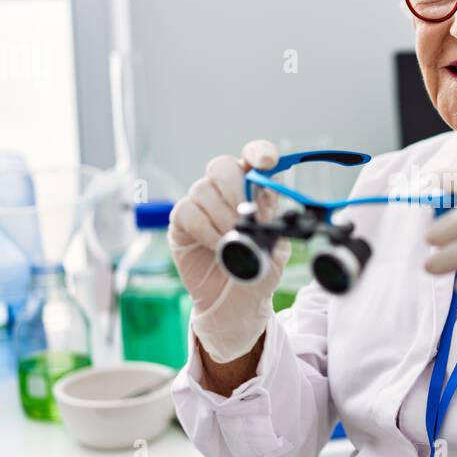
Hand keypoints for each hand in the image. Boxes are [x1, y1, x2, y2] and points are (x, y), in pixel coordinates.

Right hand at [169, 140, 290, 363]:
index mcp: (254, 191)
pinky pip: (186, 210)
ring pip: (202, 188)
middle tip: (243, 217)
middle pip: (222, 166)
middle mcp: (225, 192)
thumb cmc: (258, 274)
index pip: (253, 157)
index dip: (258, 152)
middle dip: (235, 190)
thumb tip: (260, 204)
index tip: (265, 162)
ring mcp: (201, 206)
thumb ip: (270, 224)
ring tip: (230, 240)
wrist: (236, 305)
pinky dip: (203, 227)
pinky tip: (215, 245)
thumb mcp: (275, 250)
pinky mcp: (181, 223)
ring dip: (220, 216)